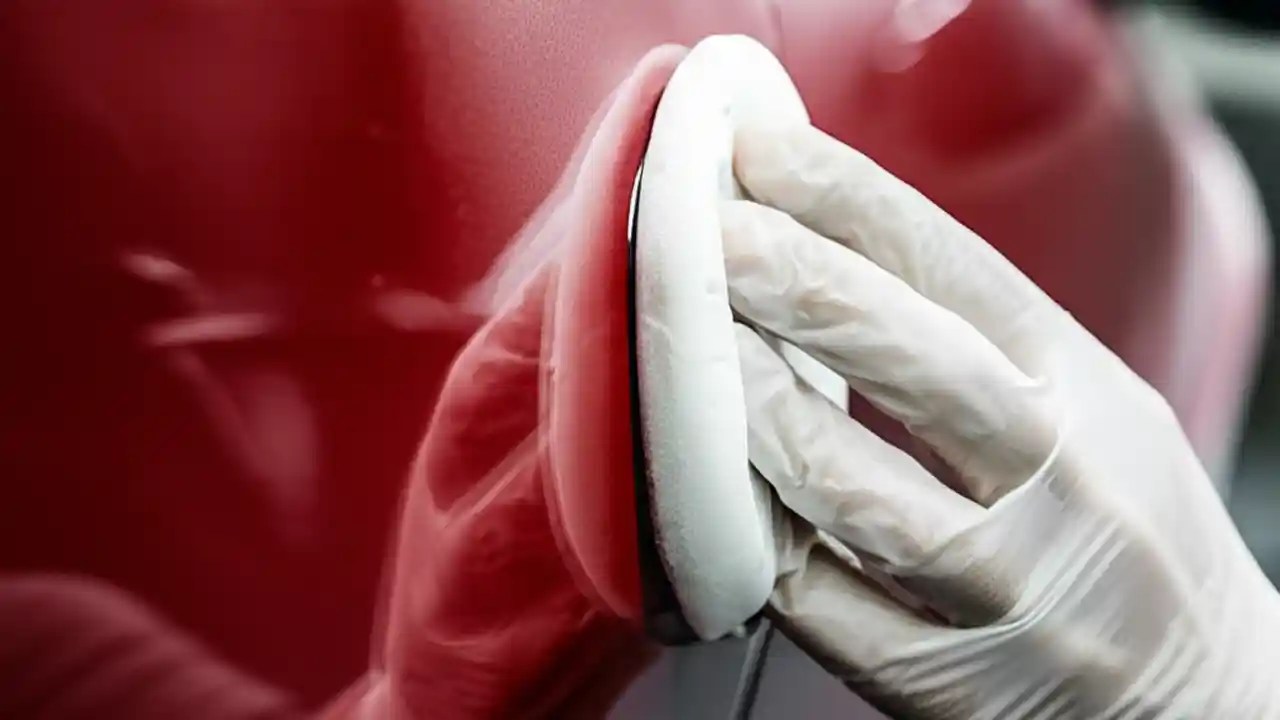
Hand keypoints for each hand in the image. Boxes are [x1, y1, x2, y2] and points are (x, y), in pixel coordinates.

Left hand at [724, 123, 1279, 718]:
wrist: (1206, 690)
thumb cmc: (1122, 526)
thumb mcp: (1090, 409)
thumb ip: (980, 347)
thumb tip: (827, 252)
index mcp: (1086, 392)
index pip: (959, 270)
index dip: (850, 202)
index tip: (762, 152)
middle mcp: (1061, 483)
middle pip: (914, 362)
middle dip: (797, 286)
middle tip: (708, 235)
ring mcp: (1011, 589)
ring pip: (856, 491)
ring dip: (757, 414)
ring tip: (690, 360)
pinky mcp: (953, 683)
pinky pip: (827, 607)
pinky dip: (759, 544)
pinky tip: (713, 495)